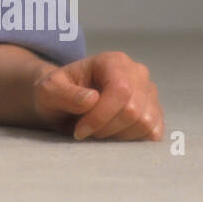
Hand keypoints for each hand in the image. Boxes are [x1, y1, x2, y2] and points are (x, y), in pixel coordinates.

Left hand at [31, 51, 162, 140]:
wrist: (64, 103)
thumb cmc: (56, 94)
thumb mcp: (48, 91)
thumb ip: (64, 94)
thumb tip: (92, 99)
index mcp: (113, 61)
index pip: (120, 91)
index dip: (101, 116)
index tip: (79, 130)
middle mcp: (137, 72)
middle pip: (133, 110)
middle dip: (106, 128)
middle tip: (85, 131)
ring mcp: (149, 92)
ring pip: (145, 123)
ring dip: (117, 135)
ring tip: (97, 130)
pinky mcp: (154, 112)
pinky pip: (153, 132)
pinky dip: (132, 140)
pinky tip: (112, 133)